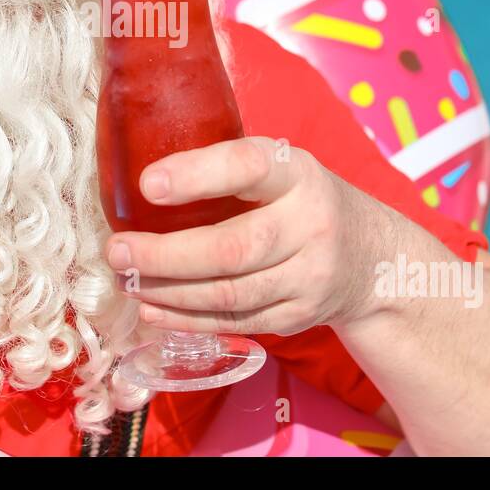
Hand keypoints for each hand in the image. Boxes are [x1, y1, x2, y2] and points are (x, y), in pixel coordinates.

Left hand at [104, 137, 397, 336]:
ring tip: (127, 279)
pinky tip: (152, 309)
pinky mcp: (299, 315)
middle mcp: (310, 224)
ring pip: (229, 293)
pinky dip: (187, 319)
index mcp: (299, 173)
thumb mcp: (283, 168)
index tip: (148, 183)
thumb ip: (229, 169)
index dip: (198, 175)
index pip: (249, 167)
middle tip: (116, 250)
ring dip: (168, 291)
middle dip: (166, 254)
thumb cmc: (302, 200)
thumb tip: (140, 175)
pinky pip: (235, 322)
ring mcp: (309, 277)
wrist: (373, 258)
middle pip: (233, 248)